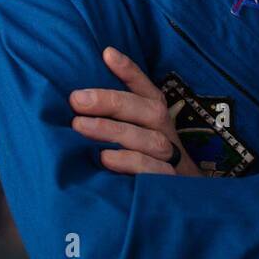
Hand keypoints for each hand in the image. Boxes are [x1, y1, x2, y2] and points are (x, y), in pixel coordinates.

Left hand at [68, 48, 202, 175]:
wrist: (183, 204)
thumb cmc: (144, 162)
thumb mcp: (133, 136)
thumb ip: (112, 118)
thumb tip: (75, 98)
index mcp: (157, 117)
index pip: (146, 89)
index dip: (130, 70)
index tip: (107, 54)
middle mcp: (166, 133)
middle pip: (148, 110)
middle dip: (111, 102)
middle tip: (76, 100)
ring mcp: (171, 158)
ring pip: (149, 139)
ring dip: (114, 130)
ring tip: (80, 127)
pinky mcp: (169, 183)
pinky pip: (154, 171)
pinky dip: (130, 162)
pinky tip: (105, 159)